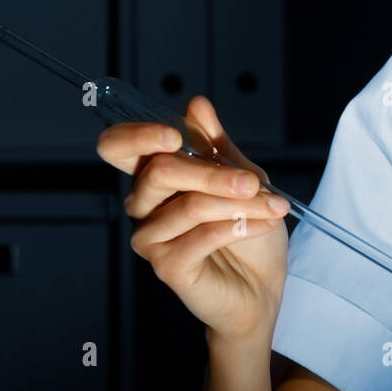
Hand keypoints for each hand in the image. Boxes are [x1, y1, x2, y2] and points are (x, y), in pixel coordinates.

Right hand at [96, 95, 289, 344]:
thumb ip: (216, 144)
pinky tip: (262, 225)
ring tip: (272, 208)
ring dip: (239, 203)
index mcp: (156, 178)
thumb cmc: (249, 232)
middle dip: (214, 173)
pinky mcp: (168, 267)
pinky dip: (239, 226)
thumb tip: (196, 104)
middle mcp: (144, 207)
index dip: (137, 135)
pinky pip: (201, 235)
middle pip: (159, 172)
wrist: (264, 286)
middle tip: (253, 183)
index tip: (175, 135)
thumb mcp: (242, 178)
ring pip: (188, 205)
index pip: (118, 147)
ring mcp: (152, 238)